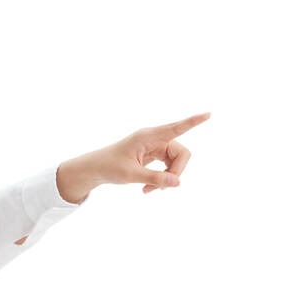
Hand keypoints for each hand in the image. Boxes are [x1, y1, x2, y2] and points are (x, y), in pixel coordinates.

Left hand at [57, 112, 210, 203]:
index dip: (193, 122)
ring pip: (175, 162)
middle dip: (175, 172)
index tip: (208, 113)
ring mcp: (155, 146)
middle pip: (181, 153)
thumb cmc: (109, 167)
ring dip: (167, 178)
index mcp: (148, 136)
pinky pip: (167, 166)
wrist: (95, 169)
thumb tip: (177, 183)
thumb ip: (154, 179)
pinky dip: (161, 179)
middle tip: (161, 189)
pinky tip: (148, 189)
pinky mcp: (154, 155)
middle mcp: (155, 138)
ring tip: (148, 191)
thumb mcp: (130, 175)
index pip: (175, 128)